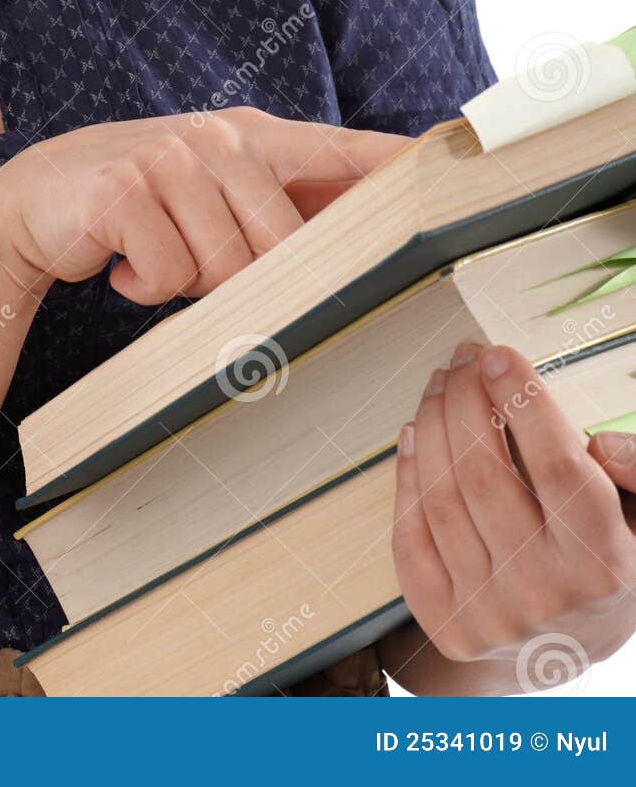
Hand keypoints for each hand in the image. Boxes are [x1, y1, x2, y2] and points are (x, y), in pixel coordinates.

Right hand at [0, 107, 406, 301]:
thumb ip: (277, 215)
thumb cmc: (144, 207)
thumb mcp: (215, 197)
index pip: (347, 152)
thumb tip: (357, 258)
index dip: (403, 163)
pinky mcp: (127, 190)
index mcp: (257, 138)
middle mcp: (222, 138)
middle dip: (253, 282)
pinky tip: (124, 263)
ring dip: (192, 286)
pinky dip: (147, 288)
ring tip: (160, 259)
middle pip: (287, 244)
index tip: (460, 161)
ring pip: (228, 268)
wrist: (38, 200)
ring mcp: (174, 158)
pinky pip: (169, 275)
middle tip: (203, 271)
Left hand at [392, 340, 635, 681]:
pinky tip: (415, 433)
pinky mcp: (444, 621)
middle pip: (483, 471)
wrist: (562, 653)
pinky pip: (410, 532)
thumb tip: (599, 443)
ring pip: (441, 494)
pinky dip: (407, 473)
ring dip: (432, 422)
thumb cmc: (600, 564)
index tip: (497, 354)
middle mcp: (542, 591)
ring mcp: (488, 612)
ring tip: (440, 383)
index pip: (555, 465)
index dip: (521, 399)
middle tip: (463, 358)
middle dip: (465, 397)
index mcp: (600, 562)